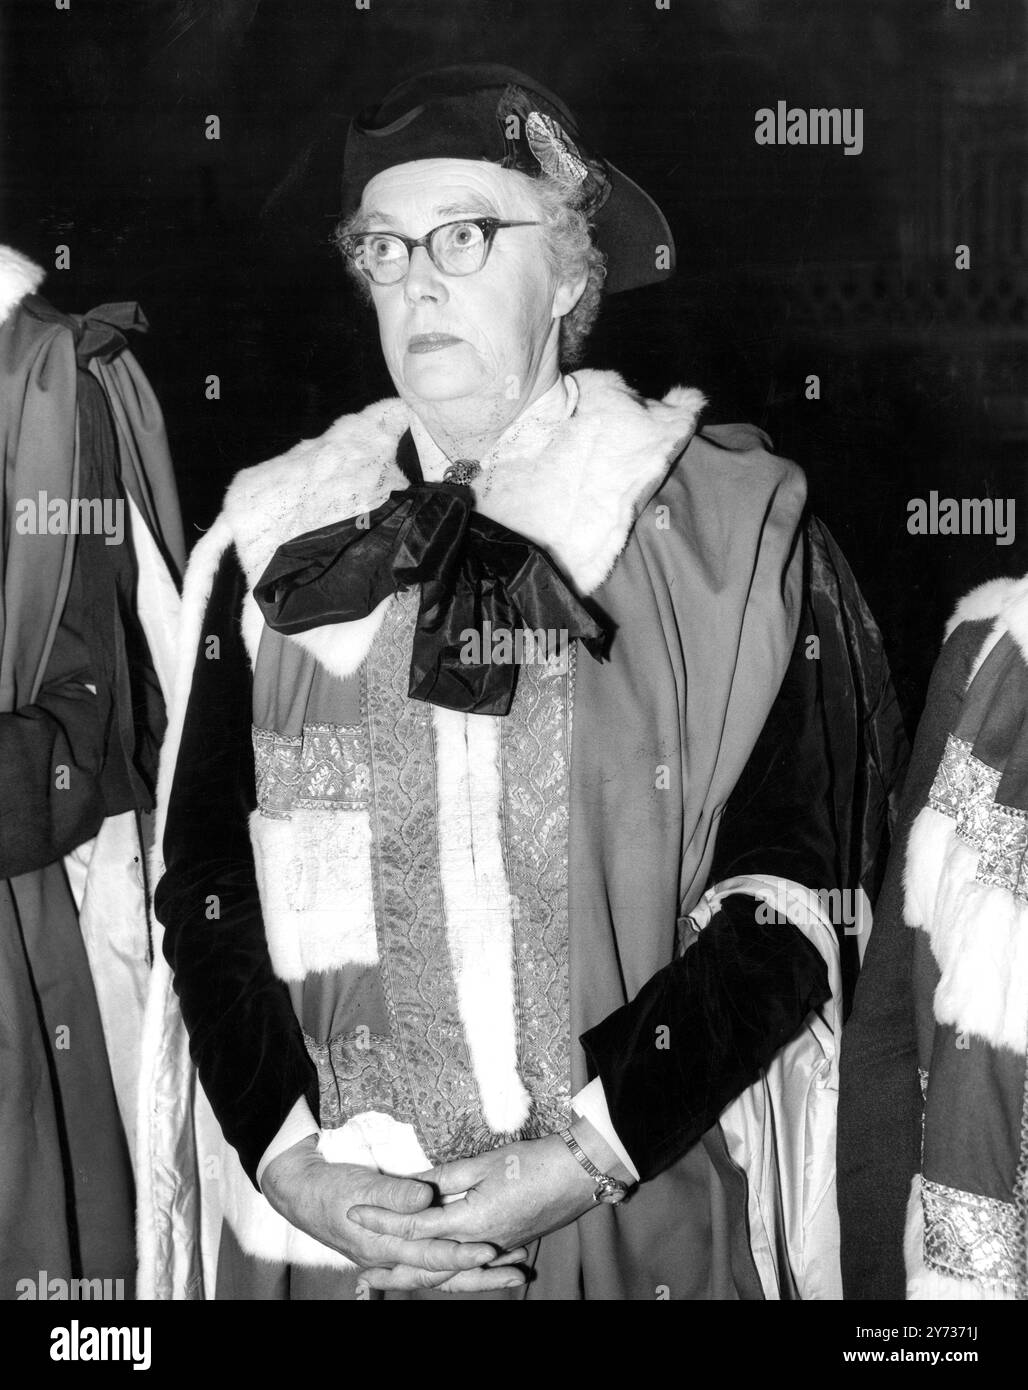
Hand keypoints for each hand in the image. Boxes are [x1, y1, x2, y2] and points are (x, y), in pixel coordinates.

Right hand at [262, 1135, 527, 1292]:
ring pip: (440, 1275)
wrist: (301, 1192)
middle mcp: (390, 1259)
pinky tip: (479, 1268)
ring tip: (512, 1273)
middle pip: (443, 1276)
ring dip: (476, 1276)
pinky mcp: (395, 1250)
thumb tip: (427, 1196)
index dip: (461, 1254)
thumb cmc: (330, 1186)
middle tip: (519, 1273)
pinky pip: (430, 1266)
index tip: (491, 1249)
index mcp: (383, 1246)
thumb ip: (394, 1193)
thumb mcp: (359, 1184)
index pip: (430, 1257)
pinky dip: (456, 1269)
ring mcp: (392, 1258)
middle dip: (481, 1276)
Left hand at [348, 1133, 597, 1261]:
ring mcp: (495, 1250)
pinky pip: (468, 1268)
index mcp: (469, 1222)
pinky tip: (436, 1272)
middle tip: (363, 1277)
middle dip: (393, 1269)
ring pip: (448, 1272)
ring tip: (390, 1281)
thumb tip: (412, 1185)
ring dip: (417, 1278)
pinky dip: (447, 1273)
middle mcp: (479, 1244)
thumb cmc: (531, 1162)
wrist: (577, 1175)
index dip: (383, 1220)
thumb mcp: (481, 1163)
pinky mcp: (506, 1247)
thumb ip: (443, 1177)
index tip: (355, 1213)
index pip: (415, 1227)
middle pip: (427, 1263)